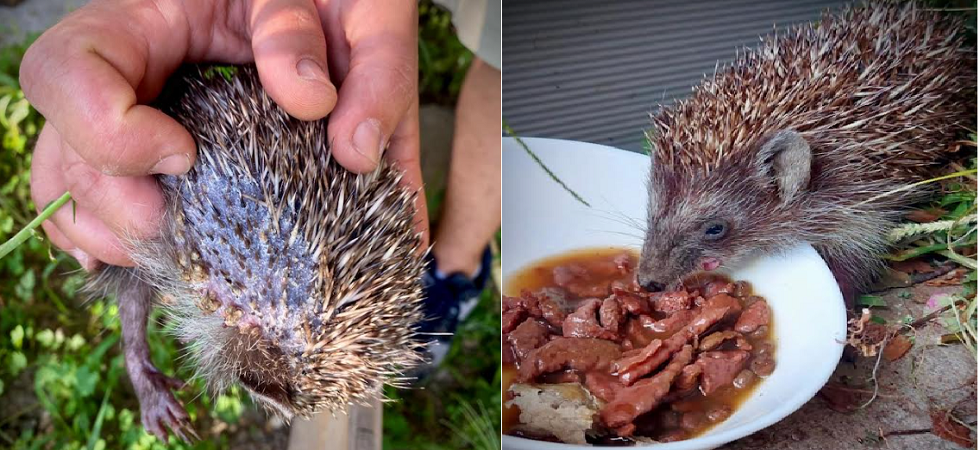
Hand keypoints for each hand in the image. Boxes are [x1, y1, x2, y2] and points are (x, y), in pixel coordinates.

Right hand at [22, 0, 425, 269]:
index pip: (73, 67)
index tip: (185, 158)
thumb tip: (355, 151)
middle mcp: (133, 67)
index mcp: (161, 18)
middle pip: (66, 142)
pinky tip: (161, 260)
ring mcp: (137, 108)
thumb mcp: (365, 17)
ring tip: (175, 259)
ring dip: (109, 234)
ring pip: (69, 178)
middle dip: (116, 206)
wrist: (343, 10)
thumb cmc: (345, 3)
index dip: (111, 131)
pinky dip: (114, 237)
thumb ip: (372, 70)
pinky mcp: (159, 145)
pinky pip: (99, 195)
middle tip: (180, 235)